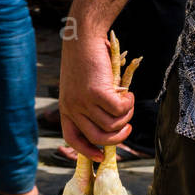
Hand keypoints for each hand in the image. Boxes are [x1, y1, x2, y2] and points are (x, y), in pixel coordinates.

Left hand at [59, 32, 135, 160]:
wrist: (83, 38)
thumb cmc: (85, 61)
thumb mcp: (80, 88)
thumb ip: (89, 107)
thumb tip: (110, 128)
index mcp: (66, 109)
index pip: (73, 139)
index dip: (87, 151)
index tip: (101, 156)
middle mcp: (72, 108)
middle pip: (98, 138)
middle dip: (118, 138)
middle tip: (128, 127)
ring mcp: (83, 101)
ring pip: (112, 125)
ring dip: (126, 116)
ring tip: (128, 102)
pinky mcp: (96, 92)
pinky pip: (119, 110)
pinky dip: (128, 104)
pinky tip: (129, 94)